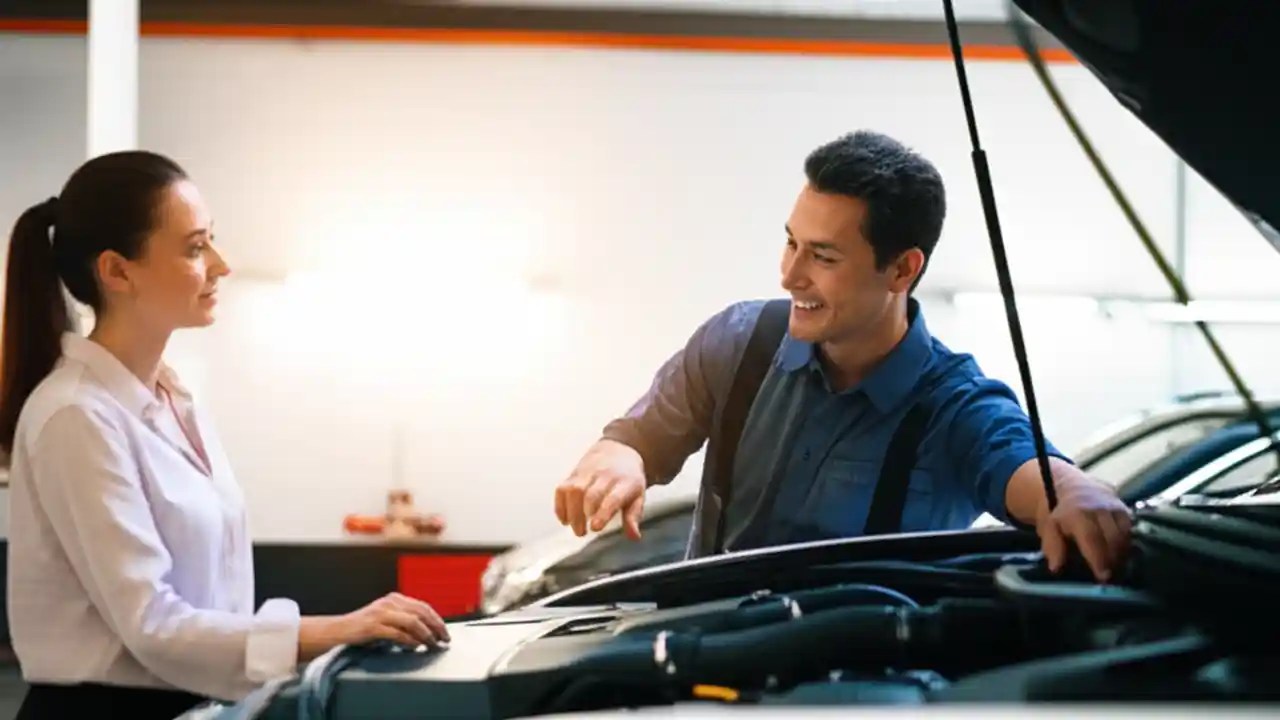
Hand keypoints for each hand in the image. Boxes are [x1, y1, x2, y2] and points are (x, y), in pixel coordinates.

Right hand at [299, 592, 449, 660]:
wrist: (338, 631)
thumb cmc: (362, 628)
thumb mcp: (386, 618)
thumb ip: (403, 620)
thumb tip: (427, 631)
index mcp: (395, 599)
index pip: (423, 606)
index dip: (437, 620)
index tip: (445, 632)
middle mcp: (389, 602)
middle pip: (421, 612)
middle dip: (436, 627)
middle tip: (444, 639)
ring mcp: (381, 613)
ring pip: (412, 622)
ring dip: (426, 635)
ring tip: (432, 645)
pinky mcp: (373, 626)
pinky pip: (398, 633)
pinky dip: (409, 641)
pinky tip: (415, 647)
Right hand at [555, 439, 646, 539]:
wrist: (617, 450)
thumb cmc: (628, 479)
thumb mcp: (638, 496)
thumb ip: (633, 517)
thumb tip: (634, 537)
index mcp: (625, 483)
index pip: (612, 499)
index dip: (602, 513)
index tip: (595, 527)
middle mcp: (605, 475)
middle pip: (590, 495)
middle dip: (582, 515)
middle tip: (582, 532)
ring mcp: (588, 472)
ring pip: (574, 490)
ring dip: (570, 511)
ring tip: (574, 527)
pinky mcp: (574, 473)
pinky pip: (563, 488)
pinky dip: (560, 505)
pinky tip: (564, 519)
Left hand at [1036, 471, 1132, 582]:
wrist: (1074, 488)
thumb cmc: (1059, 514)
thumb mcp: (1049, 527)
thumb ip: (1052, 546)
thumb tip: (1056, 568)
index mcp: (1078, 514)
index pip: (1092, 538)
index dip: (1098, 559)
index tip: (1103, 577)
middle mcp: (1100, 508)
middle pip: (1112, 540)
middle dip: (1113, 561)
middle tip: (1110, 578)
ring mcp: (1115, 508)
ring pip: (1124, 537)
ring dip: (1121, 555)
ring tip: (1115, 569)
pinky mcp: (1126, 510)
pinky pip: (1130, 531)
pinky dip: (1126, 546)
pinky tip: (1120, 557)